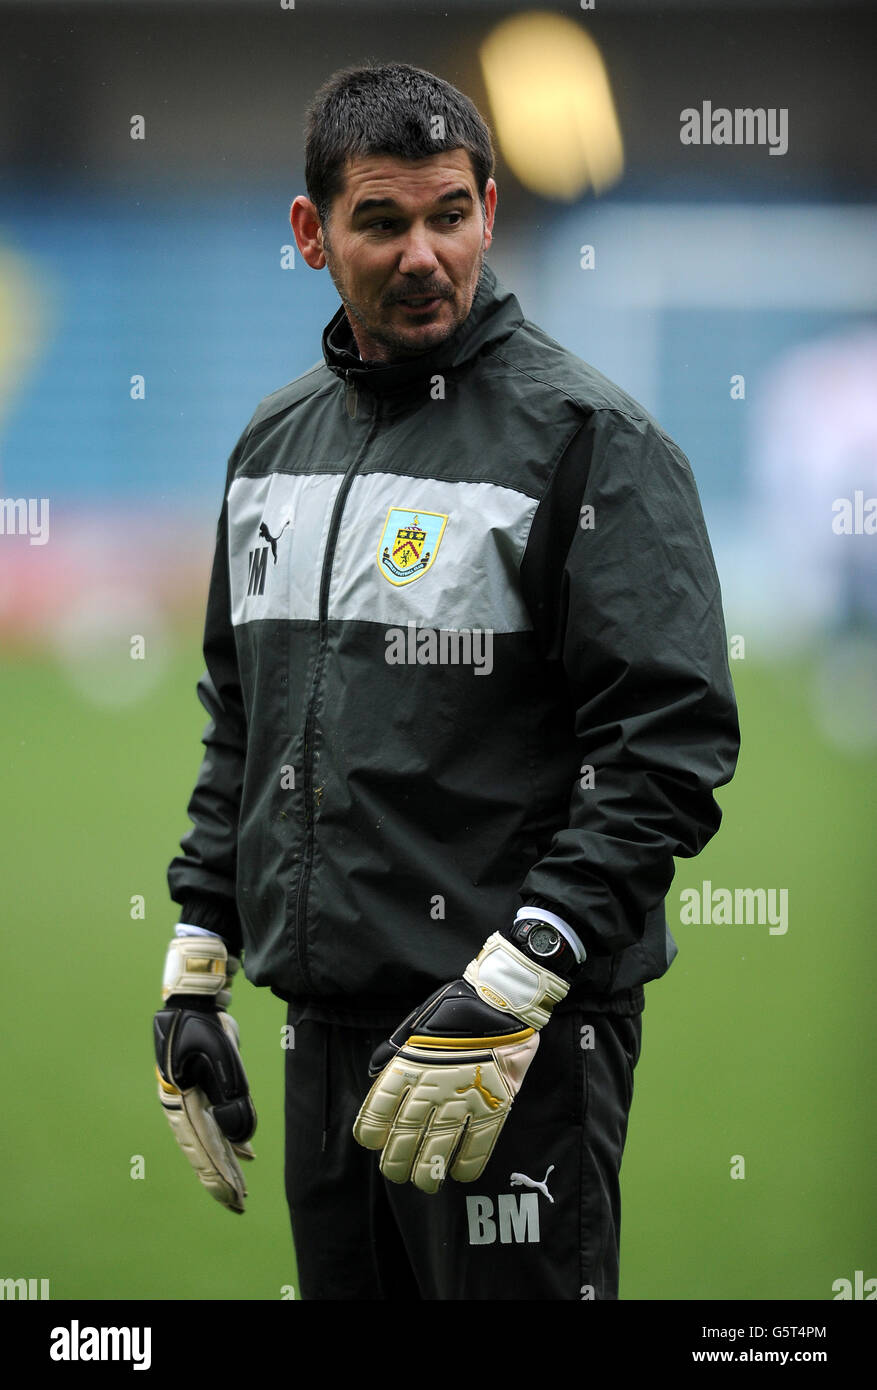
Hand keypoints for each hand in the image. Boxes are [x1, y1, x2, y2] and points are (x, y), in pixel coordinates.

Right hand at [153, 934, 256, 1213]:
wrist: (192, 1002)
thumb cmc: (201, 1025)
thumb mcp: (219, 1053)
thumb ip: (231, 1091)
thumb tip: (241, 1133)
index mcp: (179, 1100)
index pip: (201, 1145)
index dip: (217, 1171)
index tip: (232, 1193)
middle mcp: (183, 1106)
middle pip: (203, 1150)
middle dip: (221, 1176)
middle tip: (238, 1203)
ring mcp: (193, 1100)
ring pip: (211, 1140)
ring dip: (227, 1162)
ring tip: (242, 1189)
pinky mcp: (205, 1091)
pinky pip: (217, 1123)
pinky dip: (232, 1139)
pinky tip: (246, 1154)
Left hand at [352, 932, 568, 1193]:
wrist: (502, 1001)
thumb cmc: (455, 1010)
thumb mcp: (416, 1024)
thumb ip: (396, 1053)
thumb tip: (376, 1075)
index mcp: (409, 1063)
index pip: (379, 1108)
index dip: (371, 1130)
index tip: (372, 1142)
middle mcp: (432, 1084)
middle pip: (405, 1134)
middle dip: (396, 1160)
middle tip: (395, 1173)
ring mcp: (464, 1096)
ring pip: (438, 1146)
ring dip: (427, 1171)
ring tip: (424, 1183)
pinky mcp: (494, 1104)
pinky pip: (479, 1143)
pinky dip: (468, 1164)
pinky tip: (459, 1174)